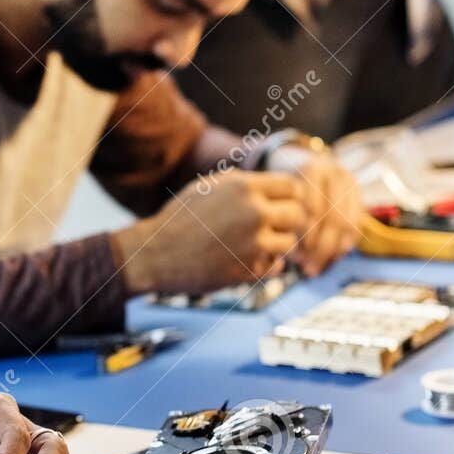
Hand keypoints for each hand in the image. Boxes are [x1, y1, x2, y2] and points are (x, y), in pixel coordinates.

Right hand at [112, 169, 304, 295]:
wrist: (154, 254)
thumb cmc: (179, 219)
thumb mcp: (207, 187)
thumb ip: (241, 182)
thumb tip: (272, 183)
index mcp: (243, 187)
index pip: (293, 187)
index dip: (289, 197)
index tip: (279, 206)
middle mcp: (253, 212)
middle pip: (298, 214)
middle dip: (288, 222)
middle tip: (274, 229)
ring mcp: (252, 243)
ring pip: (290, 243)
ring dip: (278, 246)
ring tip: (257, 246)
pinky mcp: (248, 270)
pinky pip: (275, 267)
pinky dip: (265, 266)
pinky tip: (244, 261)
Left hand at [266, 145, 360, 275]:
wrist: (297, 165)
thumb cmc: (275, 188)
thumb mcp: (272, 196)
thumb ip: (277, 216)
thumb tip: (282, 254)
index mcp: (312, 168)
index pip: (313, 208)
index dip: (304, 235)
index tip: (292, 256)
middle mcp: (335, 173)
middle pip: (333, 218)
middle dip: (320, 248)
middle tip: (305, 269)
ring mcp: (350, 185)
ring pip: (346, 226)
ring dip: (331, 253)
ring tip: (312, 270)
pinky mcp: (358, 198)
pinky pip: (355, 229)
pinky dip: (341, 249)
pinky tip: (326, 264)